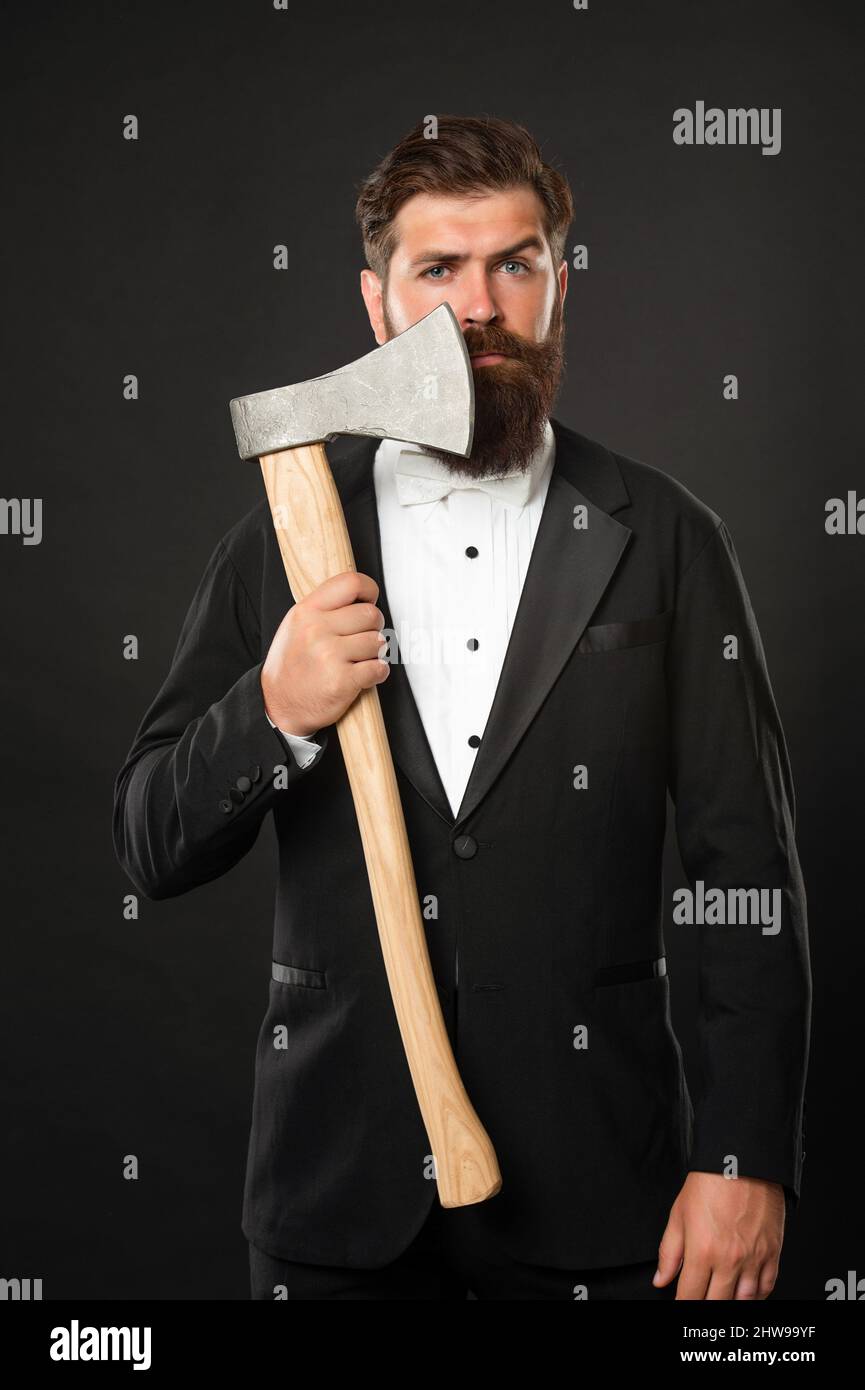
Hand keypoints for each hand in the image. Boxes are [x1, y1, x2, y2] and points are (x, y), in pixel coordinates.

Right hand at [261, 570, 389, 735]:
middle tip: (361, 639)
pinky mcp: (342, 680)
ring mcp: (329, 655)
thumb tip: (360, 598)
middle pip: (371, 614)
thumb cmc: (291, 665)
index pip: (351, 582)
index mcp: (307, 611)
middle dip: (372, 628)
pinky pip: (378, 668)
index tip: (370, 601)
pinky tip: (363, 675)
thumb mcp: (296, 625)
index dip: (369, 591)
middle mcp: (317, 629)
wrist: (277, 703)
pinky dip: (377, 672)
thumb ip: (324, 607)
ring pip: (377, 642)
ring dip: (374, 653)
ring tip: (357, 659)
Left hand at [653, 1171, 784, 1298]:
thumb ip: (669, 1252)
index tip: (682, 1304)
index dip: (683, 1304)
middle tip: (700, 1300)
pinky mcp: (772, 1253)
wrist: (742, 1161)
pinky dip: (757, 1297)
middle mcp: (729, 1259)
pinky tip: (747, 1295)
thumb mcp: (678, 1215)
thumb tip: (661, 1278)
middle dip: (705, 1305)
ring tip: (722, 1297)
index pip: (690, 1296)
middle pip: (716, 1302)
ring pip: (744, 1301)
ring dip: (731, 1303)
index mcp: (702, 1251)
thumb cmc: (710, 1182)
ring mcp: (753, 1258)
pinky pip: (767, 1287)